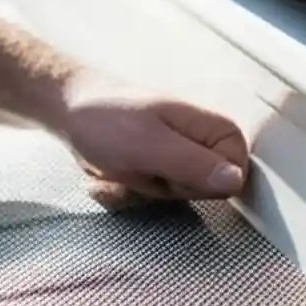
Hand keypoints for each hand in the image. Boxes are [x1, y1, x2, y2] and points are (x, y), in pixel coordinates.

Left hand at [57, 73, 249, 200]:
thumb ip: (192, 163)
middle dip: (175, 188)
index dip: (201, 183)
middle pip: (211, 191)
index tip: (171, 167)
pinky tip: (129, 169)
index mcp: (216, 127)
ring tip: (135, 164)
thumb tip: (235, 180)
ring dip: (156, 188)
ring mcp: (188, 153)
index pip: (235, 179)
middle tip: (147, 165)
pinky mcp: (169, 164)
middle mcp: (208, 140)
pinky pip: (168, 192)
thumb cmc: (106, 120)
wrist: (70, 110)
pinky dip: (145, 188)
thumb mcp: (148, 145)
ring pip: (189, 195)